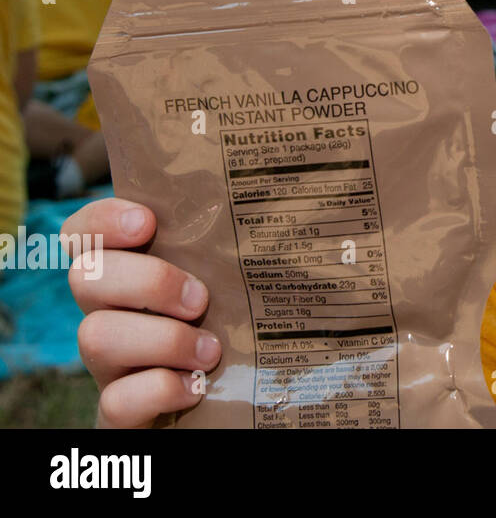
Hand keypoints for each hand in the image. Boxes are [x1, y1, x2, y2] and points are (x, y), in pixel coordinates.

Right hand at [64, 198, 220, 427]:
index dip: (102, 221)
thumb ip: (227, 252)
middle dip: (149, 281)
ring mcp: (108, 364)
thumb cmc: (225, 324)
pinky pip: (116, 400)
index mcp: (126, 274)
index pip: (83, 233)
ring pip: (96, 336)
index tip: (146, 221)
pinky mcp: (118, 409)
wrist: (216, 402)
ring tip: (211, 349)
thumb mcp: (224, 282)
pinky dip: (160, 390)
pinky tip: (196, 386)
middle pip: (86, 277)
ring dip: (163, 339)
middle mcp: (107, 313)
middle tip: (201, 298)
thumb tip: (286, 212)